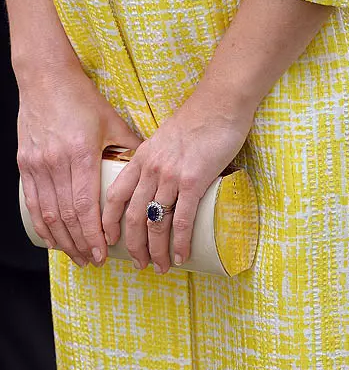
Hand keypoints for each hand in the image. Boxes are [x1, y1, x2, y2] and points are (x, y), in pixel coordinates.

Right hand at [17, 64, 141, 266]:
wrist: (45, 78)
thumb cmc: (83, 99)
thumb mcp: (113, 122)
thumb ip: (131, 148)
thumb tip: (151, 169)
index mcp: (81, 154)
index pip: (86, 206)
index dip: (93, 234)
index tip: (103, 253)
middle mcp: (57, 162)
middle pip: (67, 216)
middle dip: (80, 243)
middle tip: (92, 261)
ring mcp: (37, 164)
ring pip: (48, 213)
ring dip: (62, 239)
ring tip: (75, 256)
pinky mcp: (25, 163)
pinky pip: (32, 201)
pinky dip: (41, 224)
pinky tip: (51, 239)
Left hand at [102, 86, 253, 273]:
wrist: (220, 102)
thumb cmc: (198, 119)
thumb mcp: (166, 138)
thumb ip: (159, 158)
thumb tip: (164, 183)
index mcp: (141, 158)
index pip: (114, 196)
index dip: (107, 223)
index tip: (109, 241)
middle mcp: (150, 169)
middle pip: (132, 217)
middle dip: (133, 246)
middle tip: (139, 264)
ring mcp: (170, 176)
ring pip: (155, 223)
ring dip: (156, 251)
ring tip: (161, 267)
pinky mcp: (194, 180)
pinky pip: (182, 219)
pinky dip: (180, 242)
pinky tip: (182, 256)